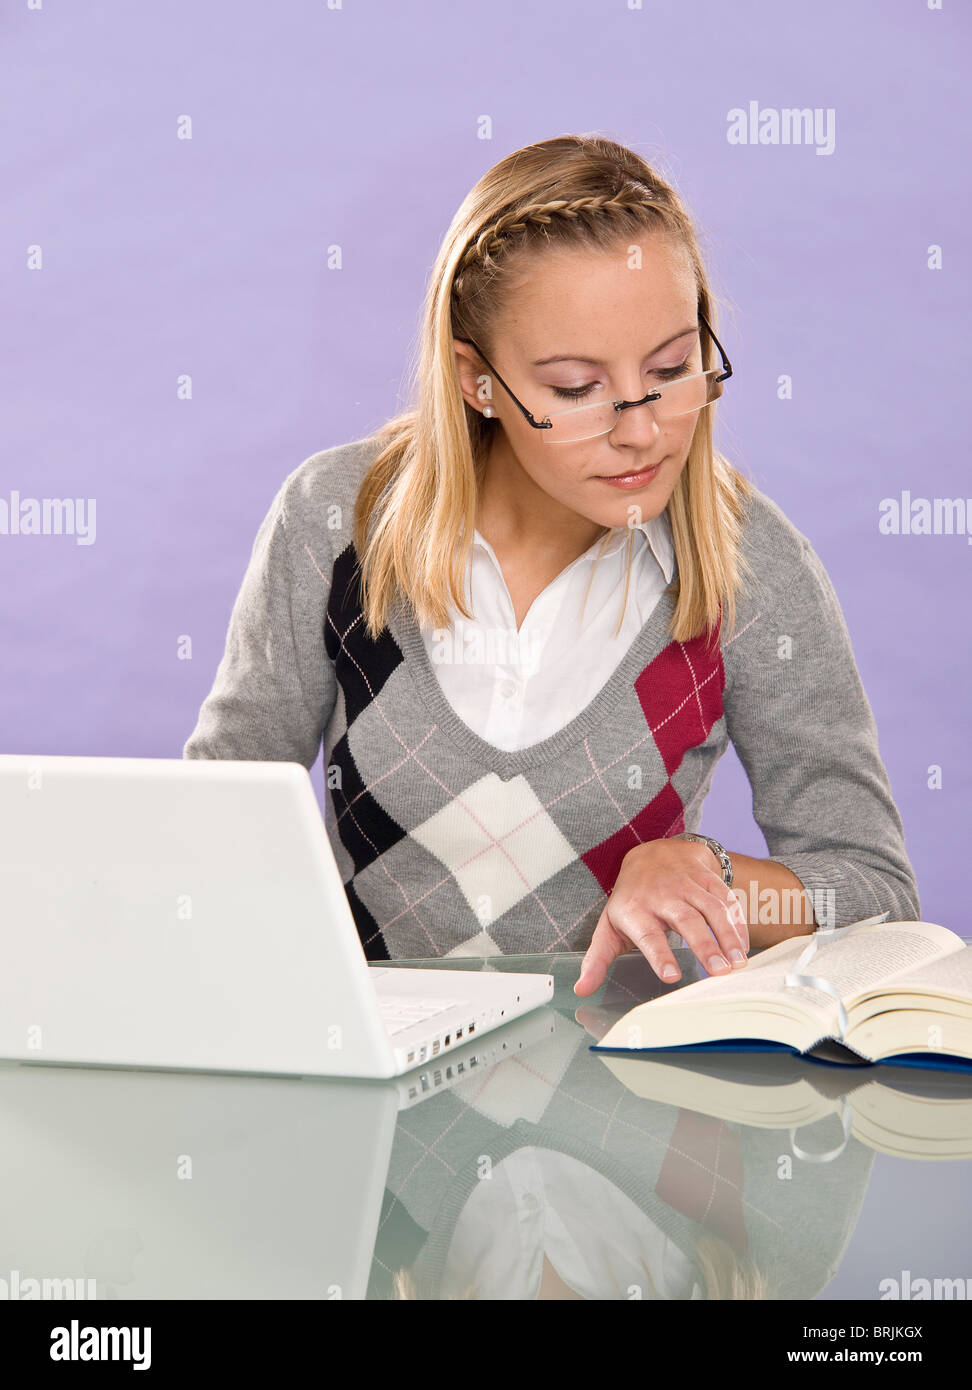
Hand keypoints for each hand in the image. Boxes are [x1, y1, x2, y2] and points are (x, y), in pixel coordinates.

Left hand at [574, 838, 749, 996]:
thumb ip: (597, 959)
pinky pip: (726, 898)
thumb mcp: (609, 926)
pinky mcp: (707, 877)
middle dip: (703, 946)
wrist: (652, 852)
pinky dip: (738, 922)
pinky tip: (744, 947)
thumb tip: (581, 989)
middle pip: (686, 920)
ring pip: (711, 908)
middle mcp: (662, 895)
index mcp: (634, 910)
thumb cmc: (630, 900)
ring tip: (738, 964)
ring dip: (727, 936)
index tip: (671, 976)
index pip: (647, 934)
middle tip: (718, 972)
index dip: (659, 954)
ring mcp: (687, 883)